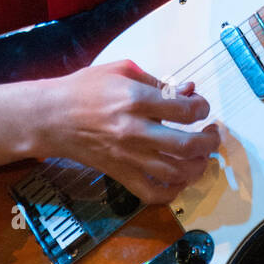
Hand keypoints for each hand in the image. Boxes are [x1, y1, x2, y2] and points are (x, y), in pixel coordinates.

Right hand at [37, 59, 219, 204]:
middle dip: (209, 142)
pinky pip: (151, 192)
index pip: (184, 110)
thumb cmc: (84, 89)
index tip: (200, 108)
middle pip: (186, 146)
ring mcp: (127, 156)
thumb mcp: (121, 71)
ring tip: (202, 157)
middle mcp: (134, 131)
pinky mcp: (119, 173)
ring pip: (174, 172)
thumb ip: (157, 81)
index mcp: (135, 100)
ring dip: (198, 167)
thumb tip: (188, 90)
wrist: (51, 117)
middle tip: (212, 135)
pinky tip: (179, 180)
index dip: (202, 108)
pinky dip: (172, 192)